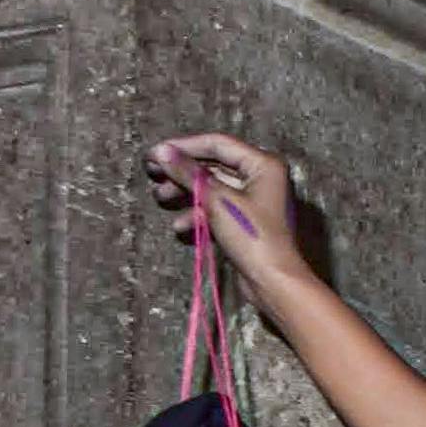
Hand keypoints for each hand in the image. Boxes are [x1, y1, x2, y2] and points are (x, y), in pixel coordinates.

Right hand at [147, 133, 312, 310]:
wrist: (274, 282)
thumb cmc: (253, 237)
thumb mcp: (217, 201)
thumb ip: (189, 174)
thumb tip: (161, 152)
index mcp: (262, 164)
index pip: (217, 144)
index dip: (184, 147)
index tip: (154, 153)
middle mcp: (260, 178)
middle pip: (213, 166)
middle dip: (182, 172)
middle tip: (151, 174)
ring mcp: (253, 202)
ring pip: (212, 190)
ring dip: (185, 193)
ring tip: (160, 198)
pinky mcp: (245, 223)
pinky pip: (217, 210)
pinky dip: (198, 215)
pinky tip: (179, 226)